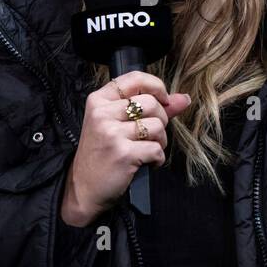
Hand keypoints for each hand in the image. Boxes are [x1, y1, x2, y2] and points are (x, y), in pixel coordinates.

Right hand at [60, 70, 191, 225]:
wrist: (83, 188)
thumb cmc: (102, 154)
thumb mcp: (117, 125)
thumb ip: (151, 109)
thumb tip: (183, 98)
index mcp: (99, 100)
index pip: (135, 78)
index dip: (156, 87)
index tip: (163, 100)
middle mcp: (102, 113)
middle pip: (151, 103)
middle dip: (161, 120)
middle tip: (151, 135)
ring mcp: (111, 133)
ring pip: (157, 126)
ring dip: (160, 141)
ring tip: (147, 150)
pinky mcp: (123, 153)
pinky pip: (156, 149)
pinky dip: (158, 159)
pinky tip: (147, 162)